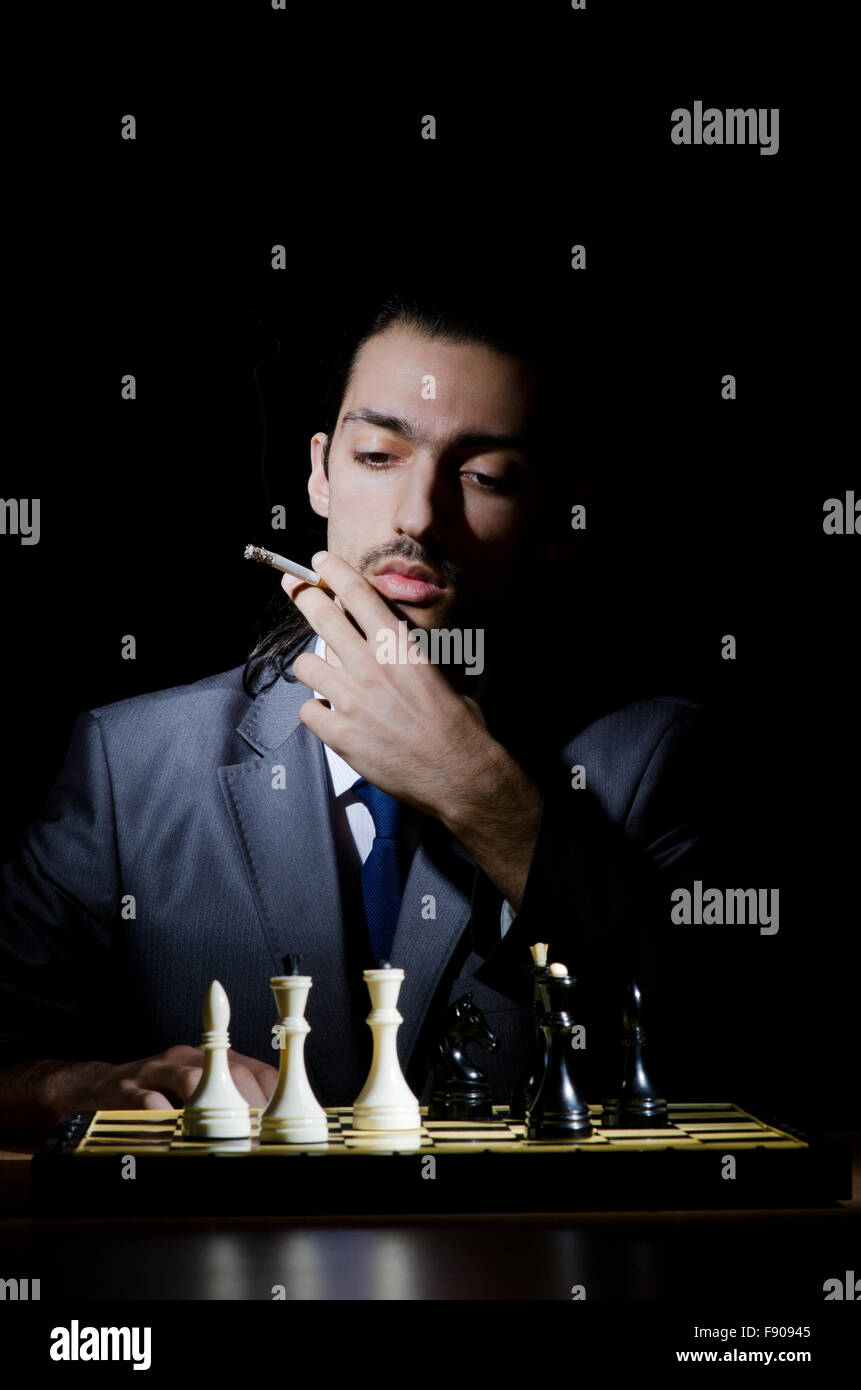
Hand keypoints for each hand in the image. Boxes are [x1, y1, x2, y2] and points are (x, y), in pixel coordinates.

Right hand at [42, 1047, 279, 1116]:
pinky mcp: (126, 1091)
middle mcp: (185, 1059)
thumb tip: (268, 1133)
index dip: (272, 1094)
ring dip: (214, 1109)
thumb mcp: (194, 1094)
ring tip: (229, 1137)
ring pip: (192, 1080)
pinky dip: (168, 1119)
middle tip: (260, 1136)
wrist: (91, 1089)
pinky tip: (179, 1137)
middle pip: (229, 1071)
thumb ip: (227, 1106)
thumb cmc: (152, 1096)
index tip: (287, 1120)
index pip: (253, 1069)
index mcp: (208, 1059)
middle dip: (250, 1104)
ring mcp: (155, 1072)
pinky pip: (150, 1102)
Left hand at [283, 551, 497, 824]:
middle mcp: (369, 665)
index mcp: (397, 645)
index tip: (319, 563)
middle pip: (320, 616)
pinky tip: (331, 716)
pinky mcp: (339, 734)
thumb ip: (400, 655)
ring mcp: (350, 700)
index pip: (355, 593)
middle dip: (302, 595)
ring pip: (305, 665)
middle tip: (294, 588)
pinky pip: (308, 710)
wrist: (458, 770)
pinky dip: (317, 711)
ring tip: (322, 674)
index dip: (331, 571)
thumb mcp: (435, 673)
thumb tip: (381, 644)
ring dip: (313, 667)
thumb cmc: (456, 723)